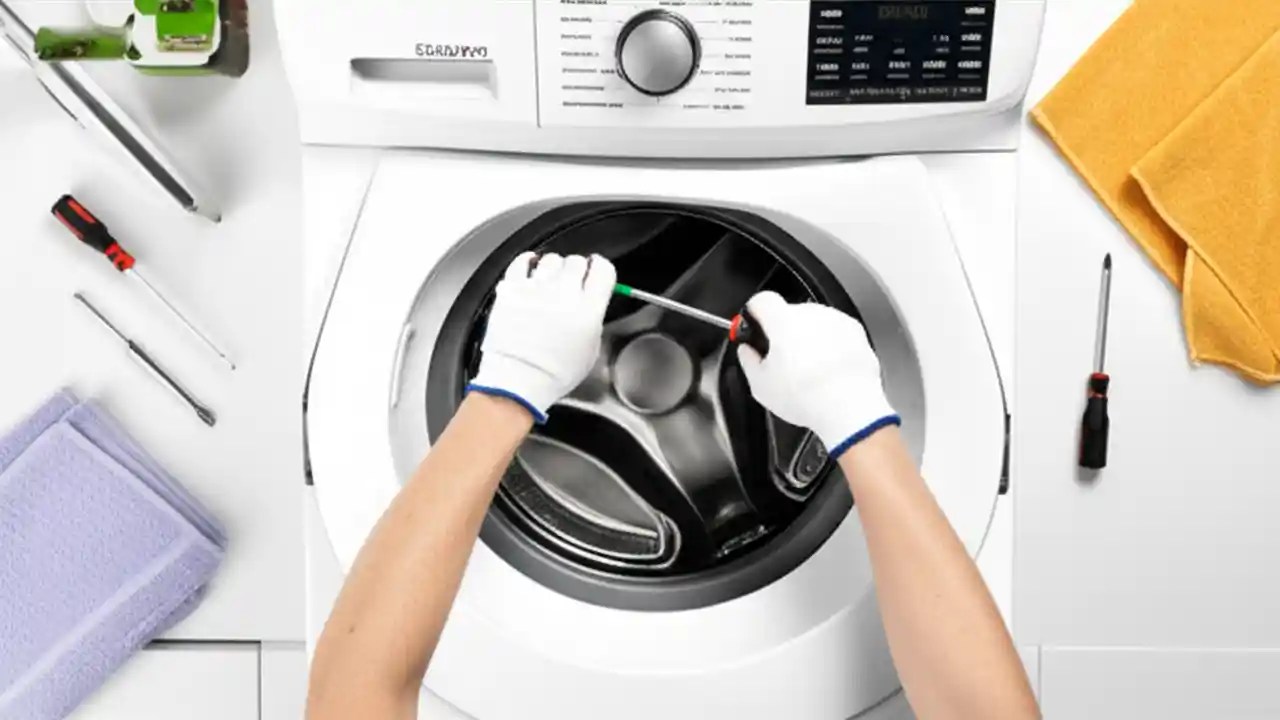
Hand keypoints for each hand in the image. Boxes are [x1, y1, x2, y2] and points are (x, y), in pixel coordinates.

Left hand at [468, 252, 615, 422]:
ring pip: (550, 260)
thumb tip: (590, 305)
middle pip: (576, 262)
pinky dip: (527, 262)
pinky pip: (521, 263)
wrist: (516, 381)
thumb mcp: (589, 351)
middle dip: (576, 269)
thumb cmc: (552, 374)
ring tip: (549, 278)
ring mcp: (536, 290)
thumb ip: (592, 321)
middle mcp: (564, 295)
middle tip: (572, 279)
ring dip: (553, 267)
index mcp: (588, 311)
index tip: (595, 270)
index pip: (602, 270)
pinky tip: (530, 267)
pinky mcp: (512, 290)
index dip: (600, 268)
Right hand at [736, 291, 899, 458]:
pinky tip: (828, 369)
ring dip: (809, 337)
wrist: (848, 405)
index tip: (754, 324)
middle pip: (789, 313)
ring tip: (809, 369)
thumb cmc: (806, 396)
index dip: (754, 312)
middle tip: (783, 360)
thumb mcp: (761, 385)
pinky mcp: (855, 331)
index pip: (761, 300)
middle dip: (783, 331)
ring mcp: (835, 320)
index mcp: (782, 321)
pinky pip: (835, 332)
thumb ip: (748, 360)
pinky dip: (831, 344)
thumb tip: (747, 352)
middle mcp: (810, 314)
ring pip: (813, 322)